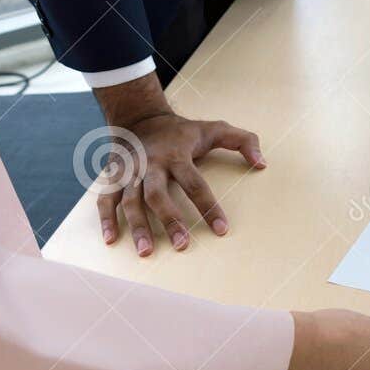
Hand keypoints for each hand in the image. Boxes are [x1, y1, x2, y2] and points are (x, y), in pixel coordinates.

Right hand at [92, 73, 265, 255]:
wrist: (138, 116)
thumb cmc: (182, 131)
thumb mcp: (215, 128)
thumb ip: (243, 141)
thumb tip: (263, 163)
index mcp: (176, 155)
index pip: (195, 183)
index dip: (208, 206)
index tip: (222, 230)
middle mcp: (150, 164)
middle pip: (157, 194)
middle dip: (169, 220)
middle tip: (182, 246)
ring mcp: (129, 172)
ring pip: (130, 201)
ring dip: (137, 227)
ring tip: (146, 252)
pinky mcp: (114, 177)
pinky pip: (107, 199)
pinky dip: (107, 219)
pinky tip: (111, 241)